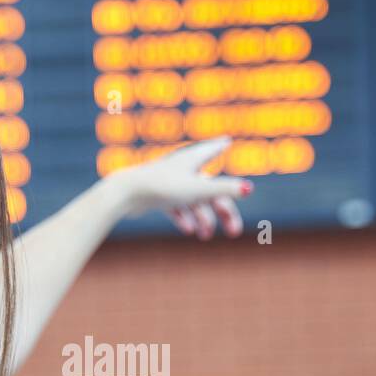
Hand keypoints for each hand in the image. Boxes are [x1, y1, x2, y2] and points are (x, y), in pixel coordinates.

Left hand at [104, 135, 250, 239]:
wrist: (126, 194)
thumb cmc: (162, 187)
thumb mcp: (198, 190)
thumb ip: (225, 190)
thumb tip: (249, 189)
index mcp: (192, 160)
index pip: (211, 150)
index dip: (219, 146)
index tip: (226, 140)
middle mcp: (182, 169)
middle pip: (209, 188)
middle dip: (223, 211)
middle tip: (234, 231)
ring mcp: (169, 183)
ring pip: (193, 201)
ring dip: (203, 219)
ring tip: (204, 236)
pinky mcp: (157, 196)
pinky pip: (176, 207)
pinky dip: (185, 218)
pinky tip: (189, 230)